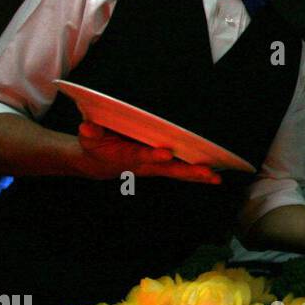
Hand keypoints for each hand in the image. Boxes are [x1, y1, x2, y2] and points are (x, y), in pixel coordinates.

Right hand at [76, 121, 220, 183]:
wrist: (99, 164)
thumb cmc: (97, 146)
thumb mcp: (89, 138)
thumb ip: (91, 132)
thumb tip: (88, 126)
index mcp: (127, 156)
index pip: (140, 155)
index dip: (152, 155)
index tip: (165, 154)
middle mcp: (145, 165)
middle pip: (168, 169)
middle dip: (187, 171)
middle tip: (207, 172)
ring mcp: (155, 168)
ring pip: (178, 173)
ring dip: (197, 176)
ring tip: (216, 177)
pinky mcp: (162, 167)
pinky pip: (181, 172)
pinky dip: (198, 175)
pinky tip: (216, 175)